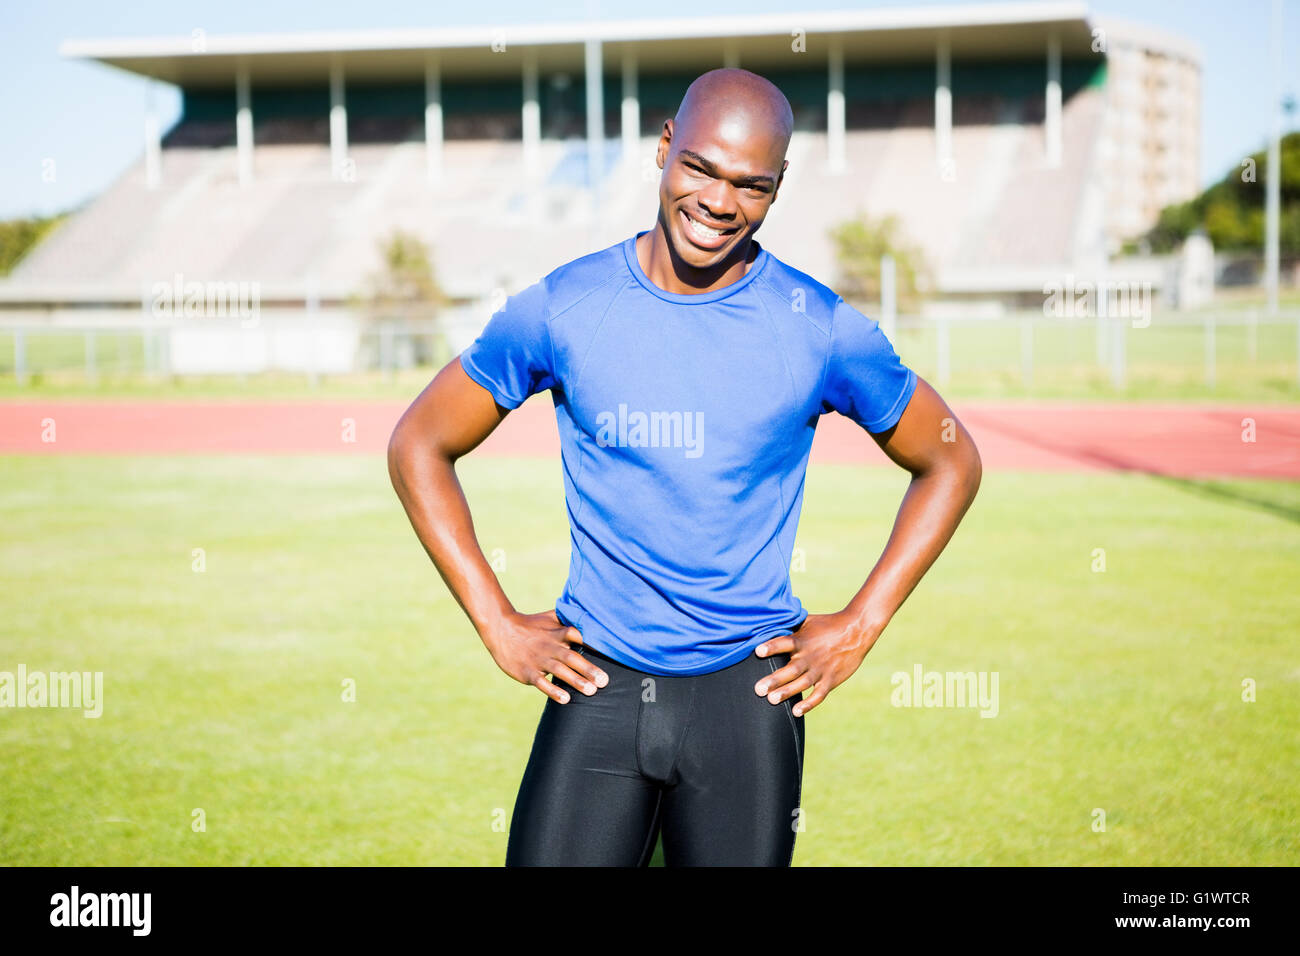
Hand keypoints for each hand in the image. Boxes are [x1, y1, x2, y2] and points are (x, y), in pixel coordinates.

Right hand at [484, 609, 608, 703]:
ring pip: (559, 671)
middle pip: (572, 657)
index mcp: (558, 633)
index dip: (592, 643)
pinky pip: (542, 683)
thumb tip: (589, 614)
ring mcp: (539, 660)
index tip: (608, 652)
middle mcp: (550, 646)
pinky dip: (553, 691)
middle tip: (604, 681)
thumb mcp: (550, 617)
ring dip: (576, 681)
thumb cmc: (530, 624)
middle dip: (589, 669)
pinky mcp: (528, 672)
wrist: (501, 630)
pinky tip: (566, 699)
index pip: (578, 636)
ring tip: (591, 691)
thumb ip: (569, 617)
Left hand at [753, 611, 877, 715]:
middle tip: (758, 689)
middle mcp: (810, 656)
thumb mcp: (806, 621)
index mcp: (802, 640)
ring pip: (802, 684)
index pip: (784, 643)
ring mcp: (821, 669)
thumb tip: (766, 622)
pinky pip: (819, 694)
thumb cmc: (826, 624)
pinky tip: (796, 712)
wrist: (856, 631)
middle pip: (791, 669)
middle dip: (774, 680)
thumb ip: (788, 626)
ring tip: (771, 700)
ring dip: (787, 692)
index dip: (772, 647)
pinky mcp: (831, 679)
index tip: (758, 651)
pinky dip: (809, 704)